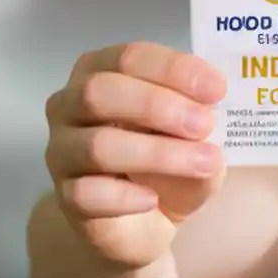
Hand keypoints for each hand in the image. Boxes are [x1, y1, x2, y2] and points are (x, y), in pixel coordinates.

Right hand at [44, 42, 227, 269]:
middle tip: (204, 125)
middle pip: (100, 91)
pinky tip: (154, 199)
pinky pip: (87, 194)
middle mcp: (70, 106)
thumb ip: (199, 118)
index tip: (216, 89)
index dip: (172, 69)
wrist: (145, 220)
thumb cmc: (169, 161)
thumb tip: (208, 113)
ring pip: (98, 146)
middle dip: (157, 105)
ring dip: (158, 153)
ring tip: (204, 163)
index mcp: (102, 73)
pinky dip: (126, 197)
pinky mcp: (65, 198)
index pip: (129, 57)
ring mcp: (61, 152)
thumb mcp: (194, 134)